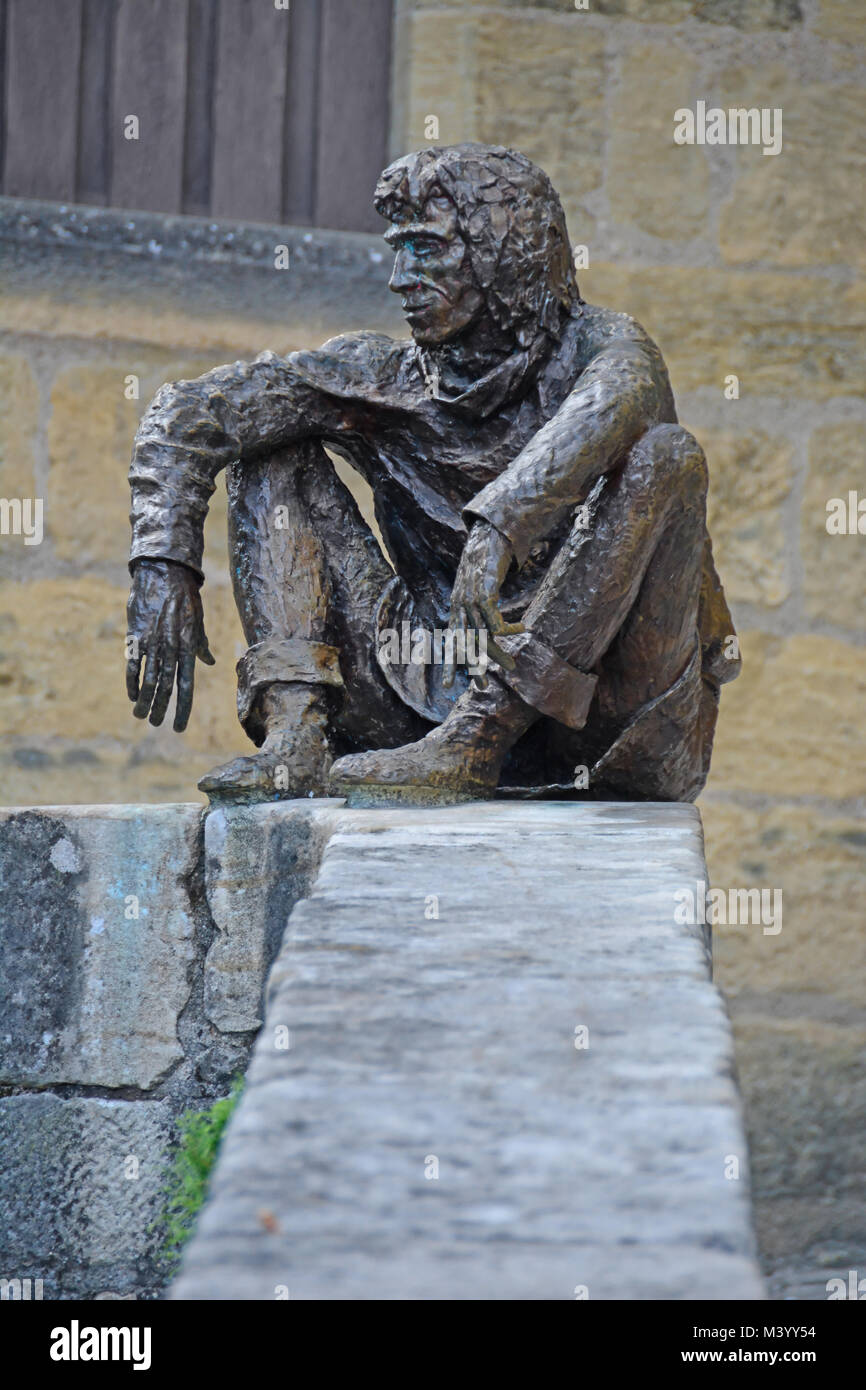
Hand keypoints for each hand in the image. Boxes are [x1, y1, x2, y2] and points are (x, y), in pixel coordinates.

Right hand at [126, 559, 214, 731]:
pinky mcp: (136, 636)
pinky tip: (132, 696)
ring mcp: (153, 643)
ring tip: (141, 716)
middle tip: (156, 724)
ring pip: (148, 681)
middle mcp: (172, 649)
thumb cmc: (186, 599)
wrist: (165, 574)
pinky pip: (133, 665)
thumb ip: (201, 646)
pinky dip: (132, 682)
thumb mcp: (199, 623)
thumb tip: (210, 661)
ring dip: (144, 701)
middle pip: (166, 688)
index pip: (187, 687)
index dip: (182, 709)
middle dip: (161, 710)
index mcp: (189, 649)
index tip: (178, 727)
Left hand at [443, 521, 523, 687]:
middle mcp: (460, 607)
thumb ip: (476, 609)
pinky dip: (509, 628)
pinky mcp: (484, 591)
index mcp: (455, 609)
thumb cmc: (484, 564)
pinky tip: (523, 628)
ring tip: (512, 666)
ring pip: (482, 636)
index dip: (449, 664)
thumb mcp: (476, 590)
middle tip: (481, 686)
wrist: (488, 536)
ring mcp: (470, 599)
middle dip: (473, 666)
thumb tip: (487, 629)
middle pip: (465, 645)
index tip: (448, 686)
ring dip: (497, 653)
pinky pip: (496, 620)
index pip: (451, 642)